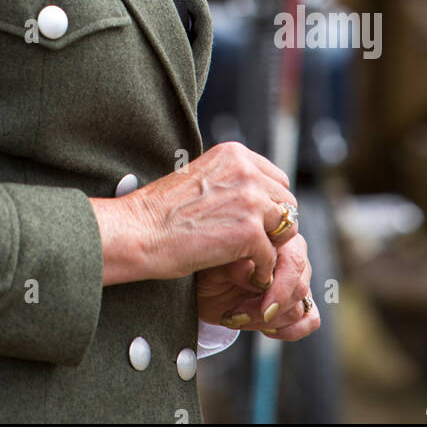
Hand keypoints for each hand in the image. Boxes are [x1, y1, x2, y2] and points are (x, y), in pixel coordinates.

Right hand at [90, 140, 299, 285]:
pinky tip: (244, 273)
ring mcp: (250, 199)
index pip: (277, 180)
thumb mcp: (201, 178)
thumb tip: (258, 198)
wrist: (139, 231)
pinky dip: (261, 269)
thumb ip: (231, 181)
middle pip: (287, 202)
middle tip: (255, 247)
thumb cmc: (162, 211)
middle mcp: (246, 170)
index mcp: (234, 153)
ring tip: (251, 260)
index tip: (256, 225)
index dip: (270, 206)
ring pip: (287, 228)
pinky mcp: (249, 231)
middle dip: (275, 227)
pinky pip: (272, 255)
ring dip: (272, 247)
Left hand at [196, 232, 319, 338]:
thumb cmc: (209, 267)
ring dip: (267, 320)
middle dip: (269, 306)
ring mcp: (298, 278)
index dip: (278, 285)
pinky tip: (266, 329)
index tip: (258, 301)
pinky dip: (289, 330)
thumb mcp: (213, 264)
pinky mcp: (299, 302)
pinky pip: (310, 319)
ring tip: (239, 317)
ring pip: (299, 307)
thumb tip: (252, 272)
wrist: (204, 286)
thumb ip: (234, 264)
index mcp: (274, 235)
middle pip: (299, 286)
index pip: (293, 259)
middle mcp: (291, 253)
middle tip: (239, 314)